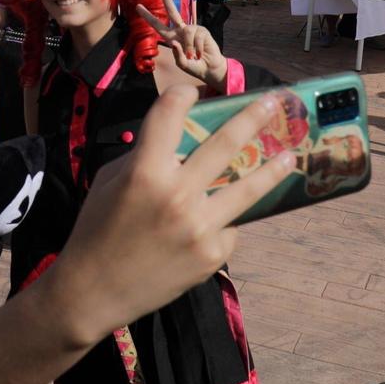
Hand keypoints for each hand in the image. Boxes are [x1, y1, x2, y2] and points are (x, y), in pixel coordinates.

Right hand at [53, 87, 296, 340]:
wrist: (94, 291)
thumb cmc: (96, 231)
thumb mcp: (109, 183)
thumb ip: (144, 158)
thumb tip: (178, 140)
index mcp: (144, 171)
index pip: (170, 114)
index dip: (183, 95)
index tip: (193, 92)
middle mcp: (177, 195)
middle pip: (226, 143)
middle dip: (253, 117)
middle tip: (274, 102)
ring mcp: (199, 226)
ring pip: (248, 188)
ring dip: (273, 168)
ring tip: (290, 156)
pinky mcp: (211, 254)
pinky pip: (229, 226)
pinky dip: (226, 219)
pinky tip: (222, 219)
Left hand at [137, 0, 227, 88]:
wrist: (210, 68)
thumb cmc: (194, 66)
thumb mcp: (183, 64)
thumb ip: (177, 56)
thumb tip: (175, 43)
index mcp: (172, 37)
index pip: (157, 25)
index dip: (148, 16)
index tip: (137, 6)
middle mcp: (181, 30)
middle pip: (172, 11)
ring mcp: (193, 29)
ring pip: (187, 31)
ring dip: (189, 47)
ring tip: (192, 56)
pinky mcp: (203, 31)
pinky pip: (197, 37)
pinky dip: (198, 48)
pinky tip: (200, 54)